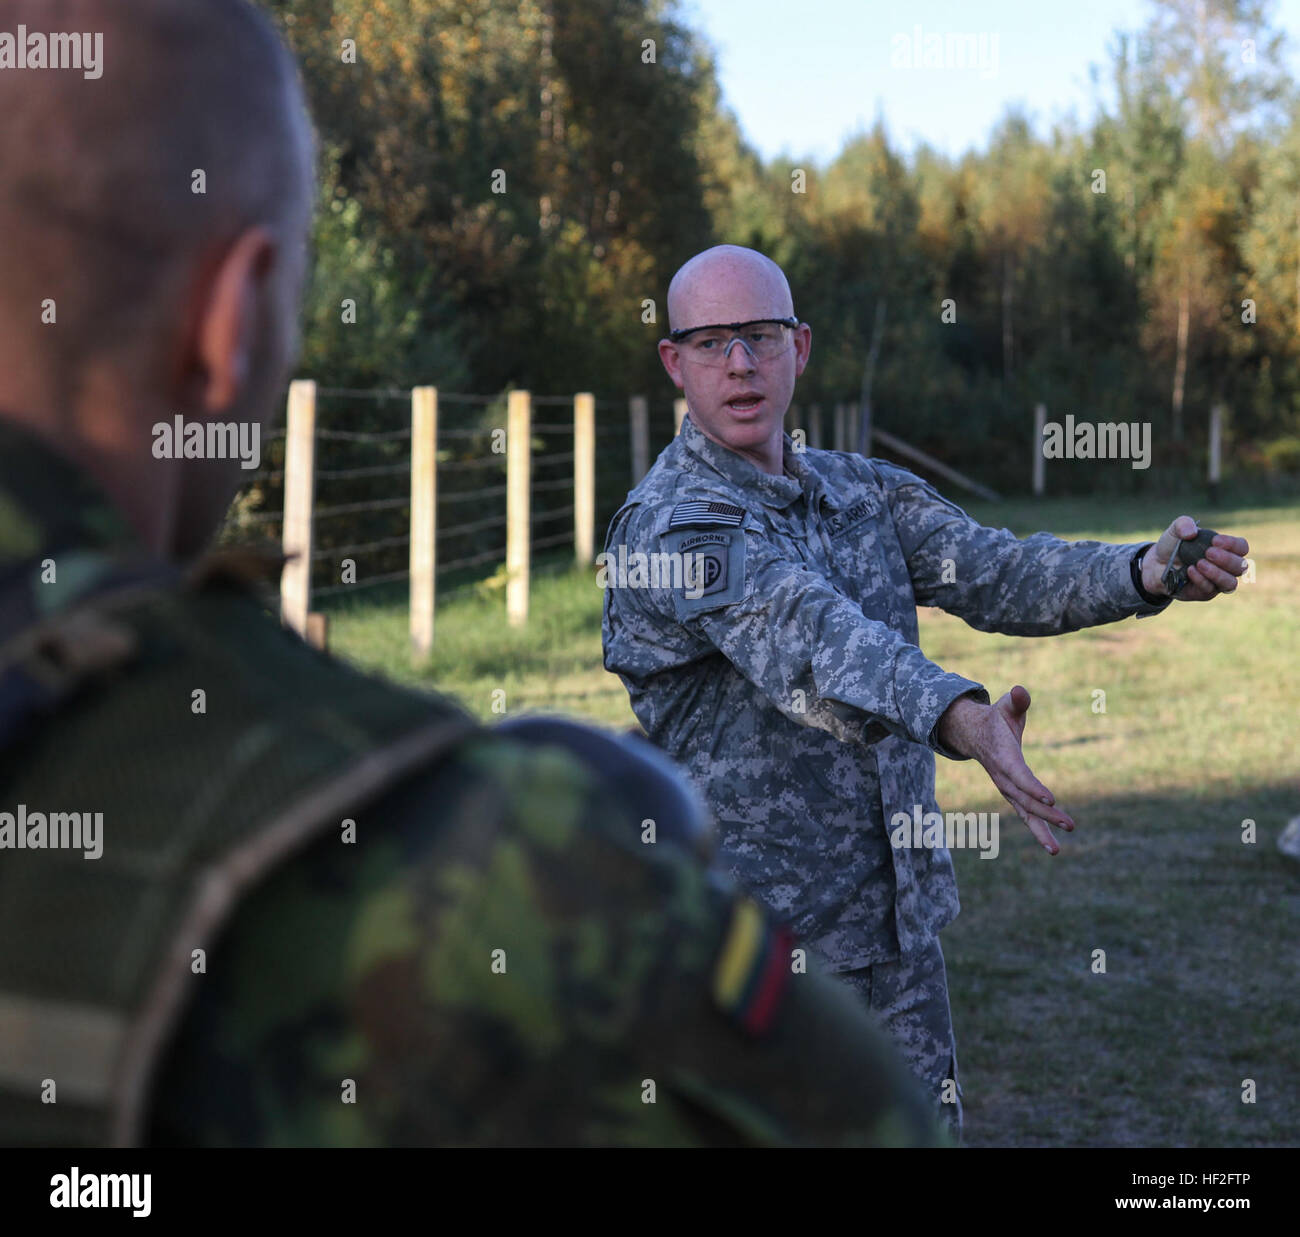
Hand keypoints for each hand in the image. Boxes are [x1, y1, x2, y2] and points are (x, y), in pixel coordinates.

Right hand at [937, 686, 1075, 853]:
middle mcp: (1003, 777)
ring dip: (1041, 830)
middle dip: (1046, 813)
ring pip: (1024, 813)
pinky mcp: (1013, 795)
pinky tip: (1053, 845)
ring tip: (1057, 850)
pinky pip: (1026, 815)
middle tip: (1071, 824)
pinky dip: (1038, 830)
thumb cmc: (997, 718)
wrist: (973, 734)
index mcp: (1002, 756)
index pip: (1018, 774)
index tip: (1051, 798)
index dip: (1032, 786)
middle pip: (1024, 799)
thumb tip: (1020, 691)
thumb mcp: (1006, 706)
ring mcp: (1007, 789)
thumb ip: (1016, 700)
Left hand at [1141, 516, 1249, 599]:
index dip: (1233, 544)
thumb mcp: (1175, 530)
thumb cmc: (1172, 546)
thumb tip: (1192, 532)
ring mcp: (1216, 581)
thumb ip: (1183, 524)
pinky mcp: (1204, 593)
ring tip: (1200, 563)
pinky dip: (1201, 580)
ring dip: (1217, 573)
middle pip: (1241, 566)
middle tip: (1208, 552)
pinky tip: (1190, 571)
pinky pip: (1210, 590)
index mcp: (1225, 549)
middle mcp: (1225, 567)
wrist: (1155, 564)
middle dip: (1226, 559)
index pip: (1242, 547)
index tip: (1215, 541)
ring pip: (1230, 583)